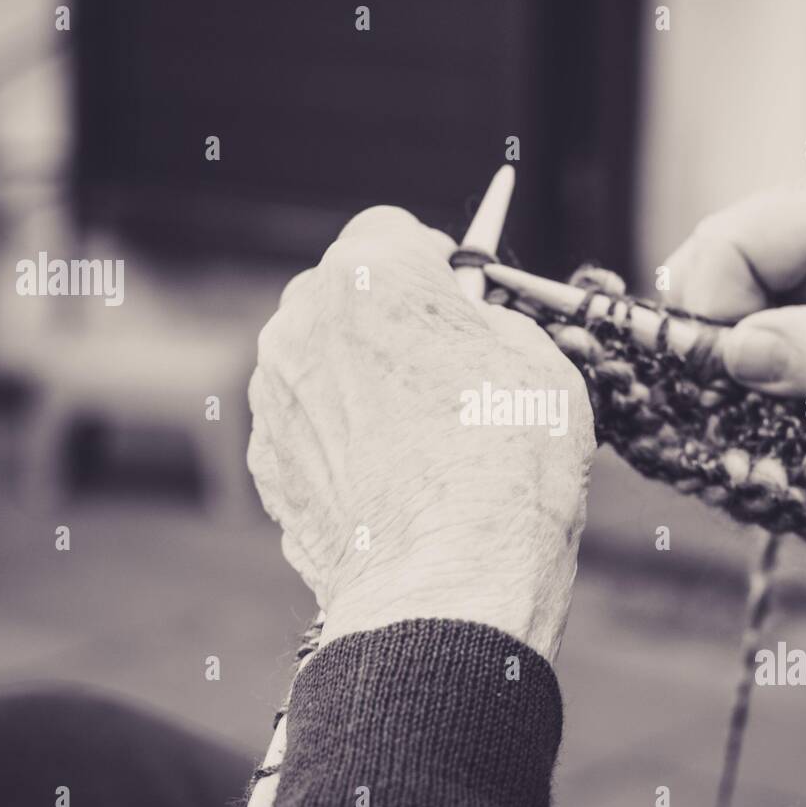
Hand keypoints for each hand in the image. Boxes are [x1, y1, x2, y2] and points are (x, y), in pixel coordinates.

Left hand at [247, 207, 593, 660]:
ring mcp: (275, 394)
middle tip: (444, 370)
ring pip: (322, 361)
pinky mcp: (267, 460)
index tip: (457, 301)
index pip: (392, 231)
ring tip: (422, 438)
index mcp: (370, 273)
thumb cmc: (508, 459)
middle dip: (388, 319)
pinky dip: (340, 438)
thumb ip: (488, 320)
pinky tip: (389, 480)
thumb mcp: (539, 358)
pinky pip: (309, 425)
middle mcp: (302, 320)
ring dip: (361, 379)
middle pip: (345, 294)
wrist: (449, 576)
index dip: (432, 265)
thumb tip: (469, 325)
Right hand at [661, 149, 805, 508]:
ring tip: (771, 400)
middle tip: (743, 398)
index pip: (739, 239)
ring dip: (734, 352)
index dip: (713, 312)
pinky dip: (752, 360)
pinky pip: (749, 316)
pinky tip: (779, 390)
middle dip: (718, 332)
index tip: (727, 382)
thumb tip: (734, 352)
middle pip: (718, 259)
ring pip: (724, 291)